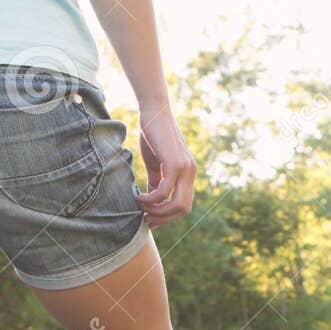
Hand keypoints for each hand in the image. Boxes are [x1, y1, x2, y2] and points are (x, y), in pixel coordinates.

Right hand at [136, 104, 196, 227]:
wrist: (154, 111)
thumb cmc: (153, 135)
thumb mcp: (155, 163)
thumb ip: (156, 181)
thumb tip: (152, 200)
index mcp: (188, 173)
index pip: (184, 205)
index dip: (168, 216)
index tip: (150, 219)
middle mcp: (190, 172)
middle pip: (184, 209)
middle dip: (164, 219)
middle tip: (145, 219)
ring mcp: (185, 169)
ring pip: (177, 205)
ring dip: (157, 212)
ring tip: (140, 207)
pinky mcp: (174, 163)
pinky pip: (164, 192)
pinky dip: (151, 200)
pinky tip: (139, 198)